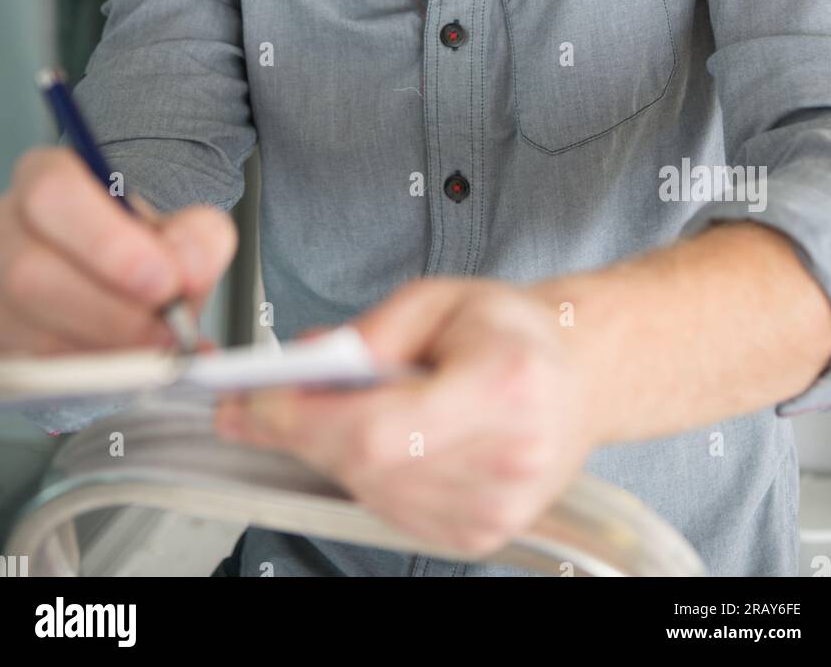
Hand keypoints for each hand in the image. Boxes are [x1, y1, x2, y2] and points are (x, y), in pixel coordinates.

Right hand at [0, 146, 236, 356]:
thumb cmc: (124, 250)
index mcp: (43, 181)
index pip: (54, 193)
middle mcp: (0, 234)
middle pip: (29, 273)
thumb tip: (193, 269)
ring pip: (29, 334)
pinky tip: (129, 370)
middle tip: (169, 330)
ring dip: (108, 352)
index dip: (108, 242)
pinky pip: (37, 375)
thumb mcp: (165, 229)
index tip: (166, 281)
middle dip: (111, 312)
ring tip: (159, 352)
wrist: (93, 282)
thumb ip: (192, 239)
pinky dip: (94, 379)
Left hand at [213, 276, 599, 558]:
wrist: (576, 376)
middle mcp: (507, 458)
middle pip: (369, 465)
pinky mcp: (481, 534)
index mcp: (504, 386)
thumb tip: (307, 364)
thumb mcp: (442, 297)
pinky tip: (363, 441)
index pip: (382, 427)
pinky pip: (391, 511)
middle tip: (254, 403)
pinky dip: (362, 475)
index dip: (308, 419)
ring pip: (372, 493)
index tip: (256, 399)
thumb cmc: (513, 331)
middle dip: (300, 432)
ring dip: (327, 454)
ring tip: (303, 414)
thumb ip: (374, 331)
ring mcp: (496, 508)